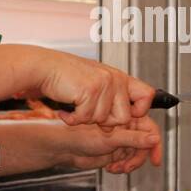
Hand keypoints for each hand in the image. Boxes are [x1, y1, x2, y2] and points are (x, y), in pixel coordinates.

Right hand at [27, 49, 154, 129]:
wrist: (44, 68)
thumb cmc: (66, 76)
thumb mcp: (95, 83)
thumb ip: (111, 98)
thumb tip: (122, 120)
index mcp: (119, 77)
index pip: (146, 96)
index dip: (139, 111)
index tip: (125, 115)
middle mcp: (115, 79)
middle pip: (123, 117)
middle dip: (104, 122)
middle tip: (87, 113)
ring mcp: (104, 84)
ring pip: (102, 120)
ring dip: (84, 119)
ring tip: (74, 106)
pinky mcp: (90, 91)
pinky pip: (86, 118)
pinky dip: (72, 119)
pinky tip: (65, 110)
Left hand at [64, 116, 162, 174]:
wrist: (64, 147)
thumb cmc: (81, 134)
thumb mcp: (111, 137)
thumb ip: (134, 139)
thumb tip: (154, 140)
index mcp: (127, 117)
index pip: (150, 130)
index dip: (155, 145)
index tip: (156, 159)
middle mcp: (126, 127)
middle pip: (144, 145)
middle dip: (138, 158)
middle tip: (129, 167)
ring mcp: (120, 140)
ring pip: (135, 155)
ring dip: (129, 164)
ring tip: (117, 167)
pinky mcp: (115, 151)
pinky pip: (126, 161)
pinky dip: (122, 166)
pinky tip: (111, 167)